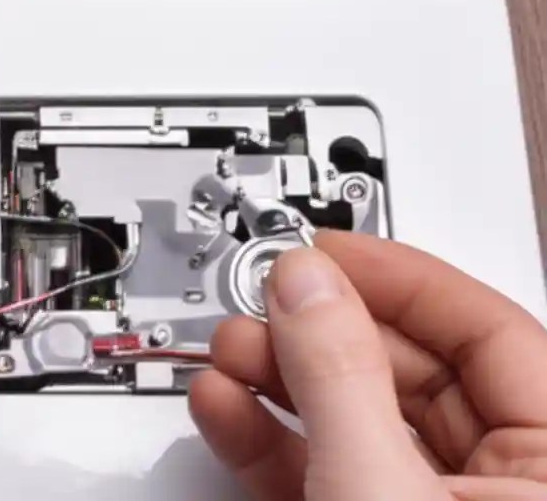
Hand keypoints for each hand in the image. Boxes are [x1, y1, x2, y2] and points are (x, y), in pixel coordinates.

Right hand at [189, 231, 546, 499]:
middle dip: (318, 331)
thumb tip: (306, 284)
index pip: (487, 334)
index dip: (402, 279)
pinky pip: (316, 470)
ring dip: (278, 378)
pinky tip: (226, 404)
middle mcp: (501, 488)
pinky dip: (265, 437)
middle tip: (266, 296)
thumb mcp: (377, 489)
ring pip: (353, 421)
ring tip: (231, 347)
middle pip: (409, 373)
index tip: (328, 251)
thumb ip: (340, 380)